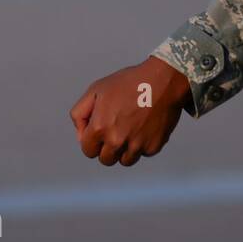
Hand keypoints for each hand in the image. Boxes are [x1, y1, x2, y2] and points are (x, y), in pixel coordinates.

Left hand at [69, 57, 191, 166]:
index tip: (100, 131)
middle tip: (116, 130)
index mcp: (100, 128)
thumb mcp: (96, 90)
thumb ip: (80, 114)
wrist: (162, 80)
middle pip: (106, 159)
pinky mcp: (153, 147)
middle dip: (108, 148)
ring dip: (125, 150)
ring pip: (125, 161)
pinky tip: (144, 126)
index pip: (88, 151)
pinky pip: (143, 153)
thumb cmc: (129, 82)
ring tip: (131, 128)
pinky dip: (142, 144)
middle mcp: (117, 141)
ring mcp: (136, 146)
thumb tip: (81, 135)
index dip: (92, 141)